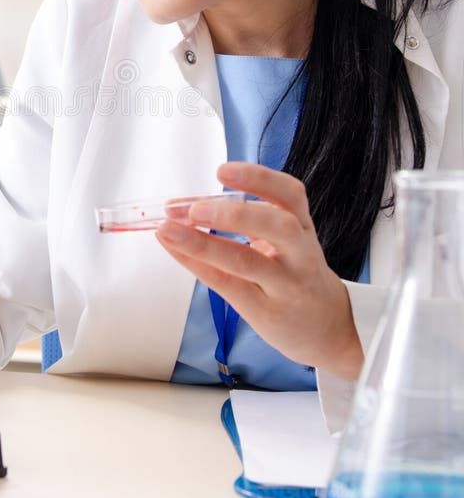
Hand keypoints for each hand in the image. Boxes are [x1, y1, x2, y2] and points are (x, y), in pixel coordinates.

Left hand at [155, 161, 363, 379]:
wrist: (329, 327)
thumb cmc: (294, 273)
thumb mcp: (283, 240)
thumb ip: (241, 219)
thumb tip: (178, 205)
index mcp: (302, 226)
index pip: (290, 194)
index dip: (259, 179)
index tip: (222, 170)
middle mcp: (300, 253)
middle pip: (279, 226)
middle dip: (235, 214)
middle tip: (195, 209)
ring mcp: (286, 285)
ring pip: (248, 261)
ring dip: (204, 243)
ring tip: (169, 230)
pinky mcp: (267, 312)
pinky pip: (228, 285)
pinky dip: (197, 264)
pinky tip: (174, 250)